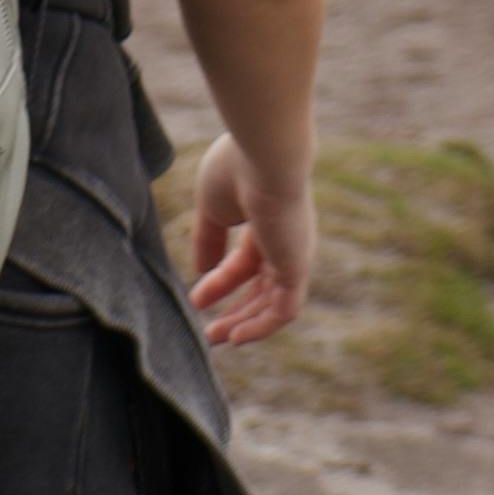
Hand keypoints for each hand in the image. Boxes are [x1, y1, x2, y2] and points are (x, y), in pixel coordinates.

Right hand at [188, 135, 313, 346]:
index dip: (221, 282)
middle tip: (211, 331)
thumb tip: (201, 269)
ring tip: (217, 339)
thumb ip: (208, 239)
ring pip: (273, 302)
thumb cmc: (236, 170)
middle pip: (262, 287)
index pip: (246, 262)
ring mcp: (294, 254)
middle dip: (236, 310)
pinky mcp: (297, 267)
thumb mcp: (213, 208)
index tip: (196, 297)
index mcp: (267, 222)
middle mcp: (285, 240)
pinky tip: (239, 337)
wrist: (264, 155)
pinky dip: (263, 326)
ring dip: (246, 323)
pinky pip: (285, 309)